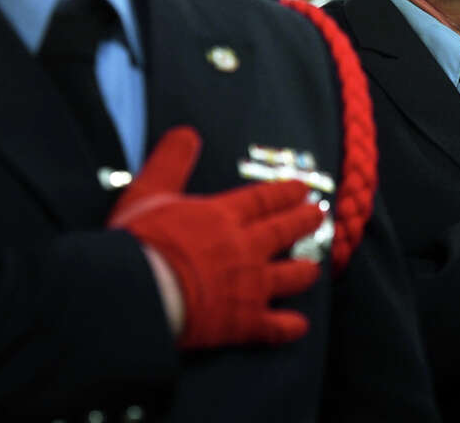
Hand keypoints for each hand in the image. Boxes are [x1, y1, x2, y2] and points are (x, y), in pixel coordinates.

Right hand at [109, 126, 323, 348]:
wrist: (139, 291)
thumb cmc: (141, 241)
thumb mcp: (149, 191)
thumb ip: (170, 162)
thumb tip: (186, 133)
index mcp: (224, 217)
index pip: (263, 200)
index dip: (285, 193)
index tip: (303, 189)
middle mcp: (245, 248)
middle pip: (284, 231)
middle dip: (304, 222)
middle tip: (319, 216)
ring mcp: (249, 286)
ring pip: (289, 276)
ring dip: (304, 271)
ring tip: (315, 268)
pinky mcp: (243, 322)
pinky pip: (274, 327)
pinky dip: (288, 327)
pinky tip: (300, 326)